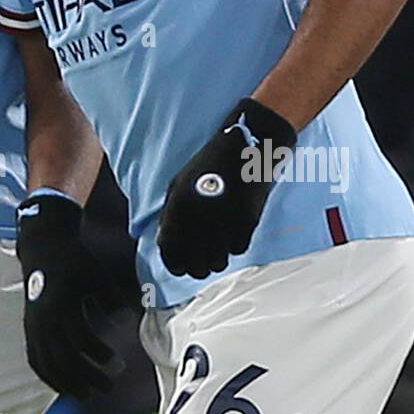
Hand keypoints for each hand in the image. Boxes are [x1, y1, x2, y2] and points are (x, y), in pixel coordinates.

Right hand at [16, 191, 122, 397]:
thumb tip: (126, 323)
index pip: (81, 338)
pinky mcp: (29, 329)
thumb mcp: (98, 275)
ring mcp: (34, 325)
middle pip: (64, 357)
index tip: (119, 363)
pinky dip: (49, 377)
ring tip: (88, 395)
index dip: (100, 354)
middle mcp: (45, 317)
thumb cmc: (76, 262)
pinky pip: (35, 359)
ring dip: (67, 383)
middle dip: (87, 376)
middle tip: (109, 387)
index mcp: (63, 302)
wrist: (44, 248)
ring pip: (47, 363)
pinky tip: (65, 388)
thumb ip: (112, 299)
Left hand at [158, 99, 294, 278]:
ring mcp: (224, 220)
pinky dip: (235, 245)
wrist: (246, 147)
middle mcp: (200, 217)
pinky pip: (238, 250)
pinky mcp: (247, 221)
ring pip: (218, 262)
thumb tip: (166, 243)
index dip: (174, 265)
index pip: (170, 252)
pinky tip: (234, 231)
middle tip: (202, 259)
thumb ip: (169, 214)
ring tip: (218, 244)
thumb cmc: (210, 165)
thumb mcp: (179, 184)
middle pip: (196, 266)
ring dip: (217, 258)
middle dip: (197, 266)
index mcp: (179, 206)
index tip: (181, 267)